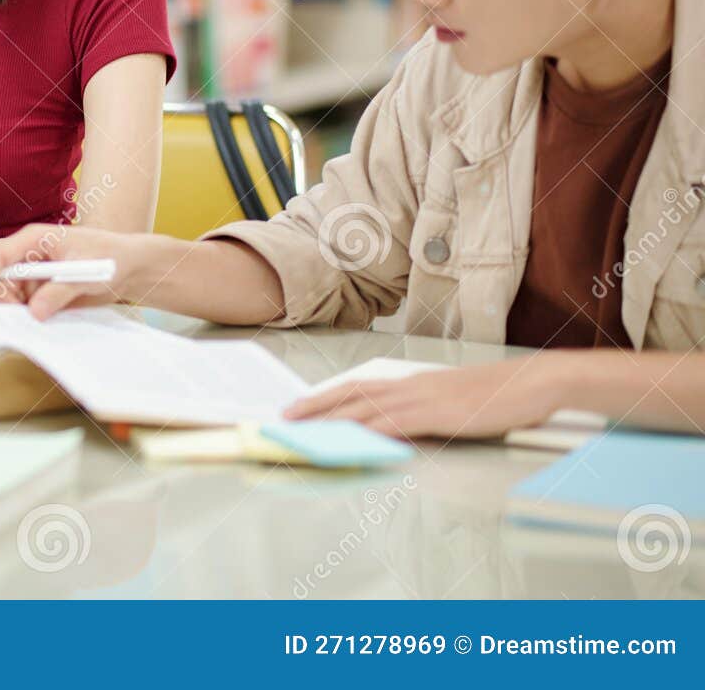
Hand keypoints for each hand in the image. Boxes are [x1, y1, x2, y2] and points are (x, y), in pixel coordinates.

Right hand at [0, 224, 145, 319]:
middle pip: (0, 278)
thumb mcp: (84, 274)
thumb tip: (34, 312)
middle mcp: (31, 254)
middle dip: (4, 299)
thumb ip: (58, 292)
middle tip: (20, 318)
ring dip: (20, 308)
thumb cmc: (111, 256)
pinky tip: (47, 316)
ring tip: (40, 317)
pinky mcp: (44, 287)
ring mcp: (37, 272)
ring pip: (12, 294)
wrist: (131, 266)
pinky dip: (31, 313)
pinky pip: (27, 303)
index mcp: (36, 238)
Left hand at [283, 356, 568, 439]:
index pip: (360, 387)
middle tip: (286, 417)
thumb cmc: (500, 395)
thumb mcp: (454, 401)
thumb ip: (425, 410)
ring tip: (306, 429)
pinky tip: (355, 437)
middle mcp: (412, 387)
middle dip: (316, 406)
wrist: (534, 383)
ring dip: (333, 419)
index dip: (327, 396)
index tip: (301, 405)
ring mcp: (425, 399)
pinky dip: (373, 430)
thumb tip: (401, 424)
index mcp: (414, 383)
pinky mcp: (441, 414)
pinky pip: (399, 422)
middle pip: (353, 394)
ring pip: (367, 408)